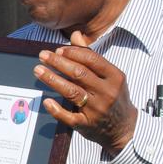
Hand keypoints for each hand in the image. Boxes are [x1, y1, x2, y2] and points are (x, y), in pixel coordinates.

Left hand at [34, 30, 137, 155]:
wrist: (124, 128)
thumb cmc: (113, 96)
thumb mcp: (109, 75)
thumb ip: (91, 56)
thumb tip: (76, 35)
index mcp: (114, 77)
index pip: (92, 59)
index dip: (73, 52)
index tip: (57, 49)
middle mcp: (107, 92)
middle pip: (79, 73)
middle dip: (59, 62)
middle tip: (42, 56)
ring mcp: (97, 109)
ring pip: (72, 92)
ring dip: (52, 79)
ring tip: (38, 70)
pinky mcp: (87, 125)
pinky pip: (69, 117)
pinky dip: (57, 109)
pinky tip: (46, 101)